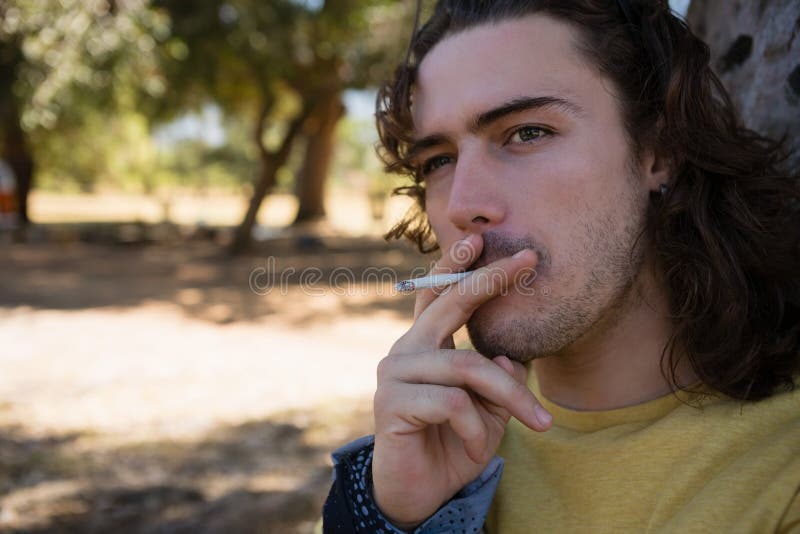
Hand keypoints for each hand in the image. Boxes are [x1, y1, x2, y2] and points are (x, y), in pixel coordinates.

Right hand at [372, 234, 551, 528]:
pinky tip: (478, 448)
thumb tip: (510, 358)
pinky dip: (479, 428)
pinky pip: (453, 403)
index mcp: (426, 344)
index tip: (486, 239)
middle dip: (490, 279)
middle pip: (449, 303)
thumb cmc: (455, 443)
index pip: (441, 295)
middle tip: (528, 260)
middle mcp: (406, 349)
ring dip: (511, 398)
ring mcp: (395, 374)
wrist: (420, 493)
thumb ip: (500, 378)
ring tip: (537, 424)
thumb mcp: (490, 408)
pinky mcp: (391, 403)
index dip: (460, 265)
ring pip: (468, 367)